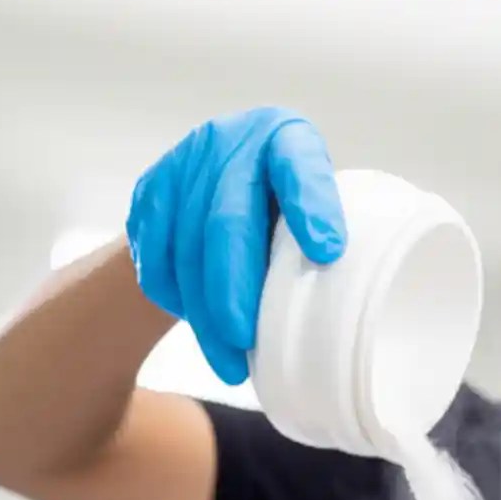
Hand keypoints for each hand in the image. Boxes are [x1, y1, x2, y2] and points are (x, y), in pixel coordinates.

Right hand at [126, 107, 346, 383]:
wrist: (221, 174)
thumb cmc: (286, 200)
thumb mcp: (316, 201)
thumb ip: (327, 230)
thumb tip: (350, 301)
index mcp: (287, 138)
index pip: (299, 167)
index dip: (312, 206)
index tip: (329, 252)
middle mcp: (232, 142)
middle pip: (229, 219)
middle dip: (234, 287)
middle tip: (244, 338)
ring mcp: (184, 164)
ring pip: (185, 246)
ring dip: (203, 313)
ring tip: (227, 361)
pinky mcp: (150, 193)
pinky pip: (152, 255)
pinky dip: (173, 297)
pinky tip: (194, 324)